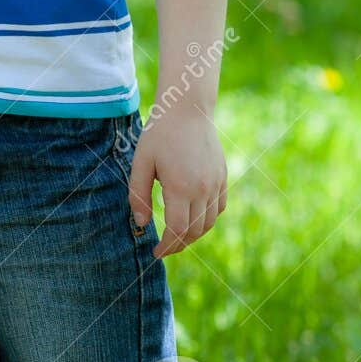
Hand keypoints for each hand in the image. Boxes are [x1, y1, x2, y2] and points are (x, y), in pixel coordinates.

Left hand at [129, 103, 227, 258]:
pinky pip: (218, 209)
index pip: (176, 230)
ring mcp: (216, 184)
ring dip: (193, 235)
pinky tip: (193, 218)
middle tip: (163, 249)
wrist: (187, 109)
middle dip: (178, 245)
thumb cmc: (159, 133)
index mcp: (180, 187)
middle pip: (193, 232)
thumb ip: (138, 194)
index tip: (155, 253)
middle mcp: (202, 190)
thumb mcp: (141, 161)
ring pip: (208, 223)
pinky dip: (207, 220)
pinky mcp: (223, 178)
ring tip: (176, 236)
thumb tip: (141, 224)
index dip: (166, 246)